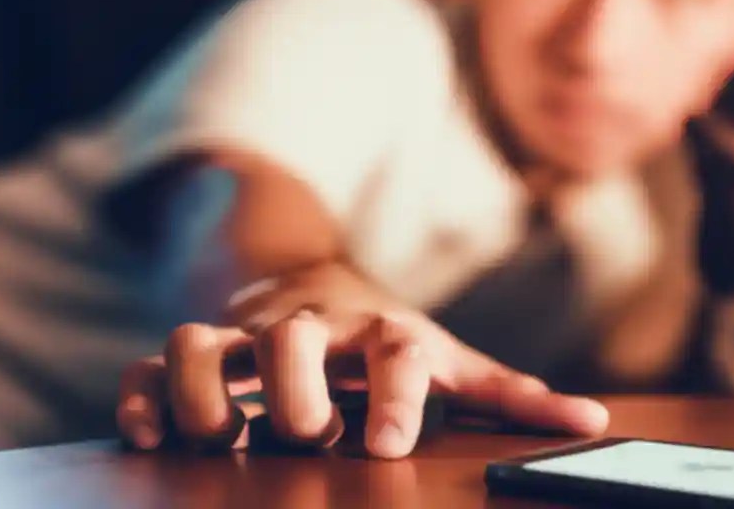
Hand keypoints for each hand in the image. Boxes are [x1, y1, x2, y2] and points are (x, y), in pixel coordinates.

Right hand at [116, 266, 609, 458]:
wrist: (311, 287)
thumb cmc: (386, 342)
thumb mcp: (449, 361)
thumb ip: (510, 395)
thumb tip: (593, 422)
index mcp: (380, 334)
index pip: (396, 352)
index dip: (393, 395)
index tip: (386, 445)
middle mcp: (311, 331)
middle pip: (292, 342)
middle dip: (295, 394)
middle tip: (309, 436)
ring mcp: (245, 340)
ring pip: (200, 343)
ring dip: (204, 393)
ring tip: (224, 440)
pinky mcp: (198, 353)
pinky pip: (145, 366)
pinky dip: (140, 396)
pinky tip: (150, 437)